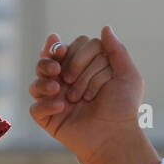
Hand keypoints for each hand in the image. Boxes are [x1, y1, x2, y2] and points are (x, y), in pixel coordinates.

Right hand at [29, 26, 143, 163]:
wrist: (114, 136)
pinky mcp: (47, 118)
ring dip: (44, 78)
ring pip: (37, 81)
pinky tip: (61, 107)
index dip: (78, 53)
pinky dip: (45, 104)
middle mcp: (66, 81)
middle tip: (66, 74)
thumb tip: (105, 27)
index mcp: (83, 68)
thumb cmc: (123, 108)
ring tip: (58, 87)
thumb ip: (117, 50)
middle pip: (50, 59)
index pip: (72, 48)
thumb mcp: (127, 75)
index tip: (89, 62)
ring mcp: (55, 99)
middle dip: (58, 62)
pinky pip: (35, 108)